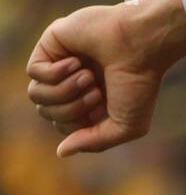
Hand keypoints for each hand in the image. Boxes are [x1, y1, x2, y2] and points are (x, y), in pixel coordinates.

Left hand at [26, 0, 185, 157]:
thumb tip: (60, 151)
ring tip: (87, 77)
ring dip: (64, 92)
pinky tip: (77, 62)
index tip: (102, 107)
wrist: (142, 46)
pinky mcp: (51, 43)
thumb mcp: (124, 127)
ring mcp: (59, 62)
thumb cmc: (139, 85)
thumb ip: (92, 143)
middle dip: (72, 109)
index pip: (62, 126)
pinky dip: (56, 73)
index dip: (78, 124)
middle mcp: (71, 83)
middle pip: (46, 113)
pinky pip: (33, 72)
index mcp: (87, 103)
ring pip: (36, 95)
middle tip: (97, 91)